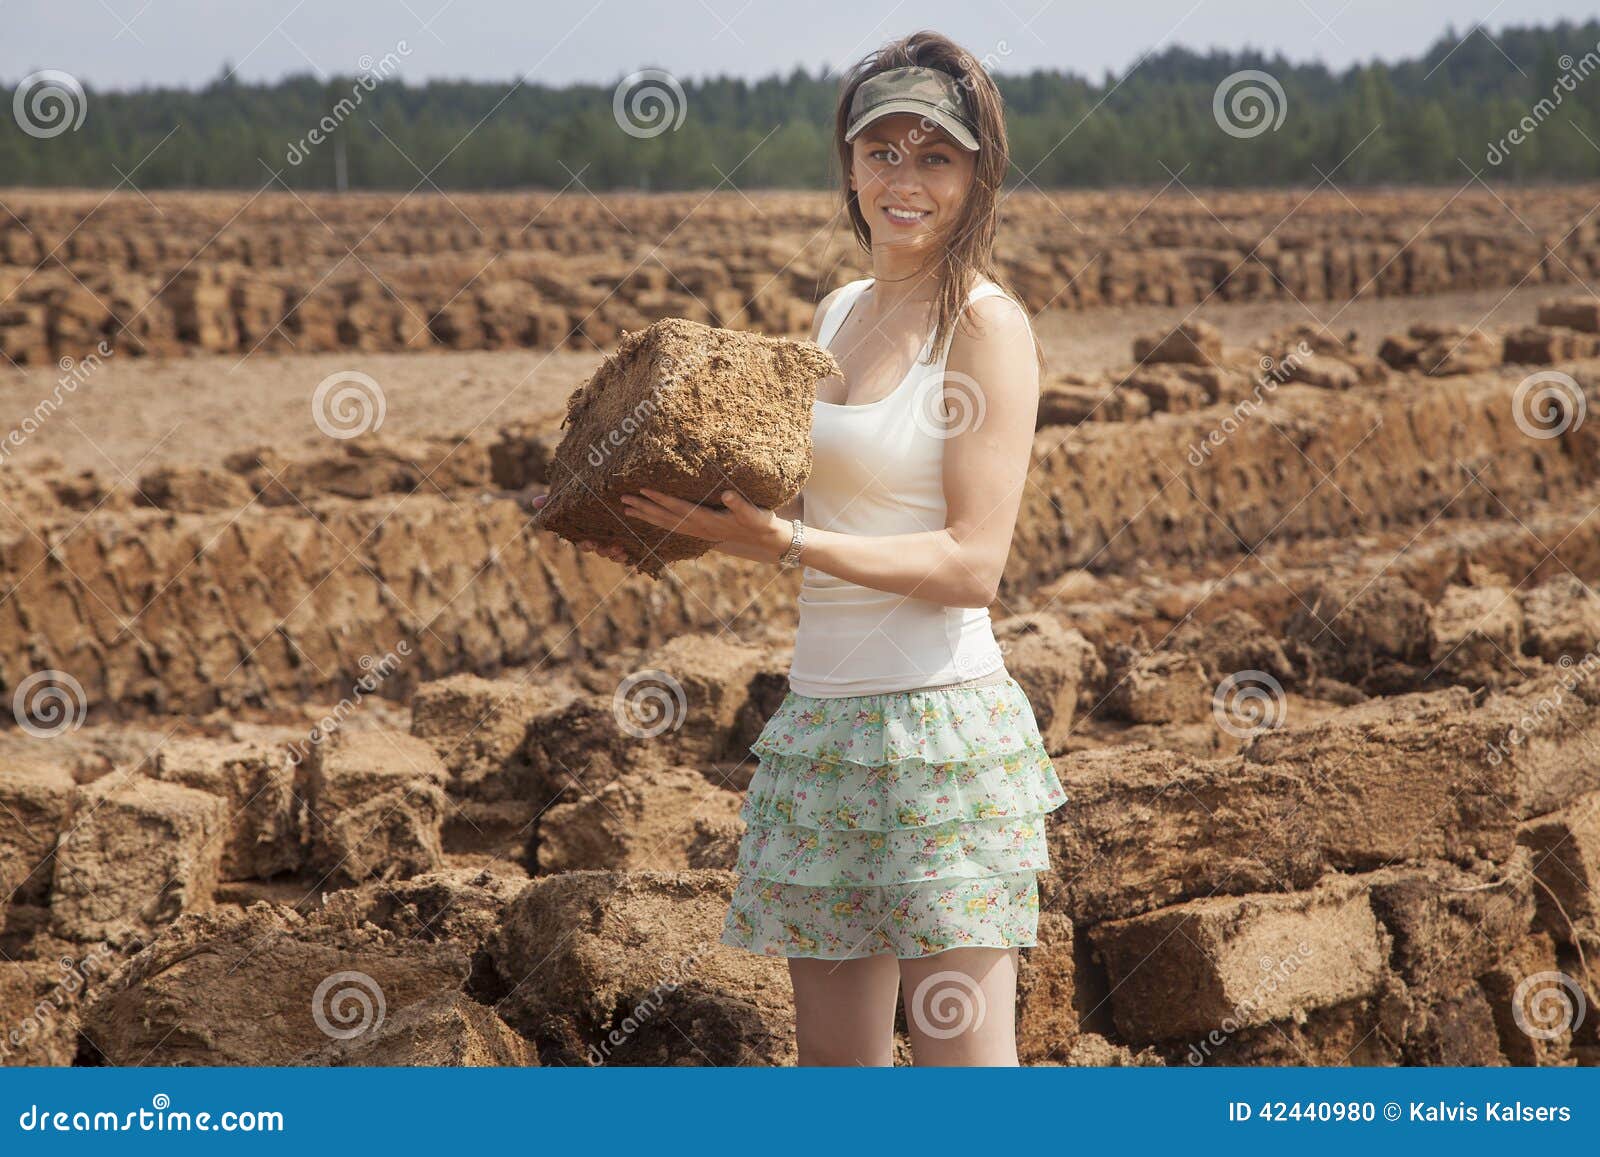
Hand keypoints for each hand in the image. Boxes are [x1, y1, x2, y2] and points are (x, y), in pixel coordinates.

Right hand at [527, 492, 630, 563]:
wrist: (617, 494)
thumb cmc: (588, 498)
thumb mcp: (573, 498)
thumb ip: (555, 501)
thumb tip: (535, 502)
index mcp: (587, 532)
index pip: (584, 542)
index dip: (586, 544)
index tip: (589, 542)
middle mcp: (600, 539)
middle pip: (599, 550)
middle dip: (602, 551)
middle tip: (605, 547)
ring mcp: (614, 541)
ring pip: (613, 554)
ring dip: (614, 555)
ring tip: (619, 549)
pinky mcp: (628, 541)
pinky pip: (628, 554)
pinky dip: (627, 557)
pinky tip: (629, 555)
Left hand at [618, 486, 788, 558]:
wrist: (765, 539)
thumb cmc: (760, 522)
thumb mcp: (754, 513)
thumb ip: (740, 504)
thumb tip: (727, 494)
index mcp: (708, 520)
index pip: (679, 508)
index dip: (661, 499)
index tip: (643, 489)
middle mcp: (698, 528)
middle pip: (666, 518)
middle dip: (644, 508)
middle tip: (623, 499)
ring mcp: (697, 531)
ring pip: (666, 524)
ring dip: (646, 516)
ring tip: (627, 508)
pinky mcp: (699, 531)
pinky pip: (672, 526)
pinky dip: (657, 521)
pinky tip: (648, 516)